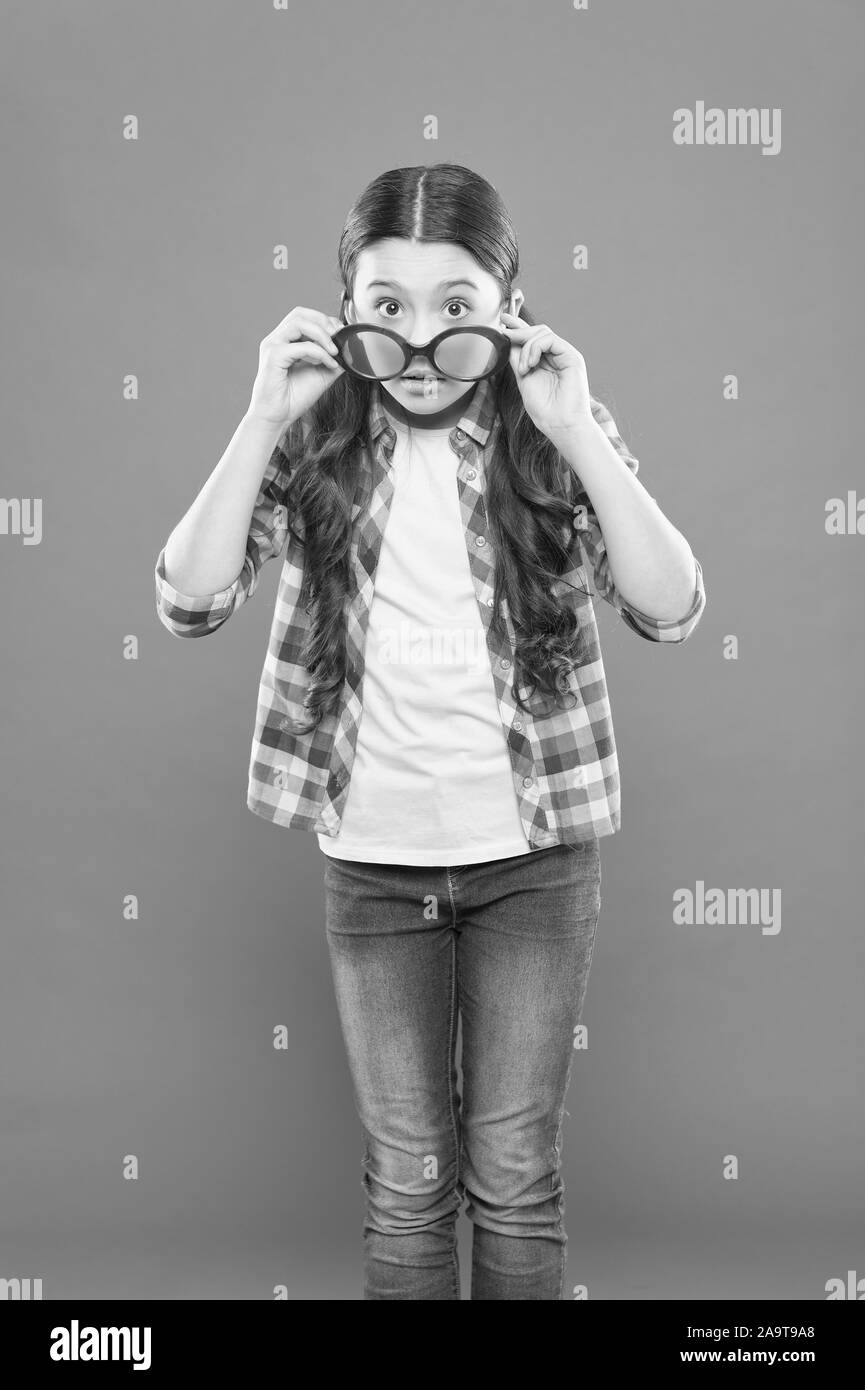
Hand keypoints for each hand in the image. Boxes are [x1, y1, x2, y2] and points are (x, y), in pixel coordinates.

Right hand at [246, 306, 344, 427]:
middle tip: (339, 337)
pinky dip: (319, 352)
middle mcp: (276, 340)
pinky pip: (300, 346)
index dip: (325, 321)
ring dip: (322, 334)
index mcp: (285, 341)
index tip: (341, 334)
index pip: (304, 317)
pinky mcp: (273, 357)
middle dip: (324, 322)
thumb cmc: (293, 398)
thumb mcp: (321, 374)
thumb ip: (334, 359)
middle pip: (300, 313)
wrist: (278, 418)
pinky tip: (329, 364)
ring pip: (298, 322)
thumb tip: (350, 349)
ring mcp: (272, 346)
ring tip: (334, 351)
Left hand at [499, 310, 592, 437]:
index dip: (518, 327)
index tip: (503, 320)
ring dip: (526, 346)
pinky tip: (530, 364)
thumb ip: (518, 360)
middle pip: (538, 331)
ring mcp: (566, 355)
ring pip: (543, 332)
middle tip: (504, 332)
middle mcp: (558, 356)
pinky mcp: (573, 357)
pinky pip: (550, 339)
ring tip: (523, 368)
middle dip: (518, 330)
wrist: (560, 426)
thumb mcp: (524, 380)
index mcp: (547, 362)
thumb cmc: (545, 410)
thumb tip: (508, 340)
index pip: (533, 338)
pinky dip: (535, 348)